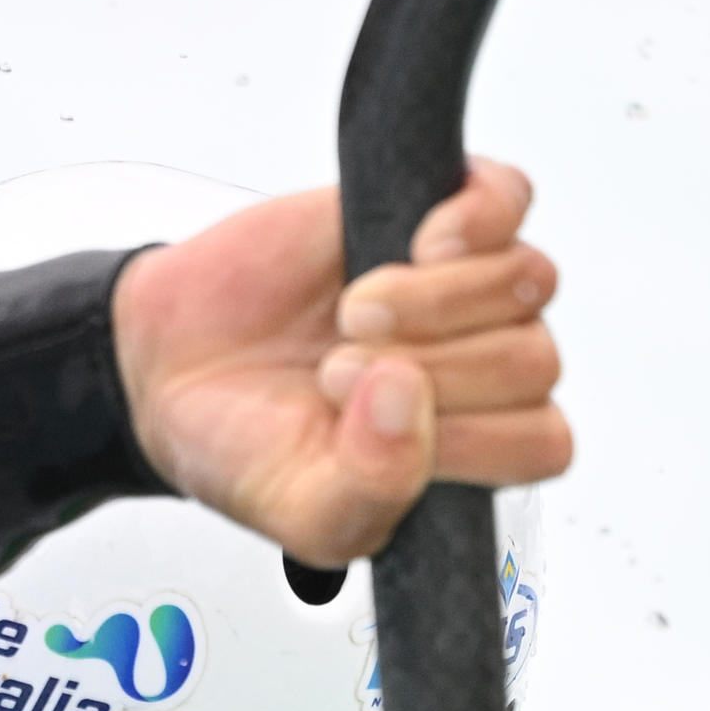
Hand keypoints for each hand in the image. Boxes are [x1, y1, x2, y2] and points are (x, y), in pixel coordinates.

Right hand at [110, 160, 568, 567]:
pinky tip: (415, 244)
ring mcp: (462, 288)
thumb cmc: (245, 443)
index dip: (473, 437)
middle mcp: (479, 368)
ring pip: (527, 283)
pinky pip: (509, 197)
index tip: (377, 428)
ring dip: (439, 301)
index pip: (542, 442)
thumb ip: (370, 492)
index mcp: (468, 451)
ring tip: (354, 315)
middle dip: (435, 372)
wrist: (167, 363)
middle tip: (335, 373)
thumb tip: (407, 398)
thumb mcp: (302, 513)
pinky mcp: (435, 211)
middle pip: (534, 362)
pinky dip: (473, 219)